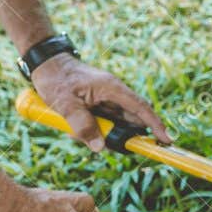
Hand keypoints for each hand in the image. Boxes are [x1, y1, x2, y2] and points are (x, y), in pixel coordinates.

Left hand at [31, 54, 172, 151]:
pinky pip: (102, 123)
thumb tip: (100, 147)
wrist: (45, 64)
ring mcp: (106, 99)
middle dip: (116, 136)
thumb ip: (82, 124)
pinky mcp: (98, 105)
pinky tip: (71, 128)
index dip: (155, 124)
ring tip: (73, 130)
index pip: (140, 107)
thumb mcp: (65, 103)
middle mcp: (113, 93)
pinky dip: (91, 130)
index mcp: (111, 88)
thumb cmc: (56, 78)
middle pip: (129, 120)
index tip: (166, 140)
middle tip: (97, 142)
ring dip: (99, 133)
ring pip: (114, 124)